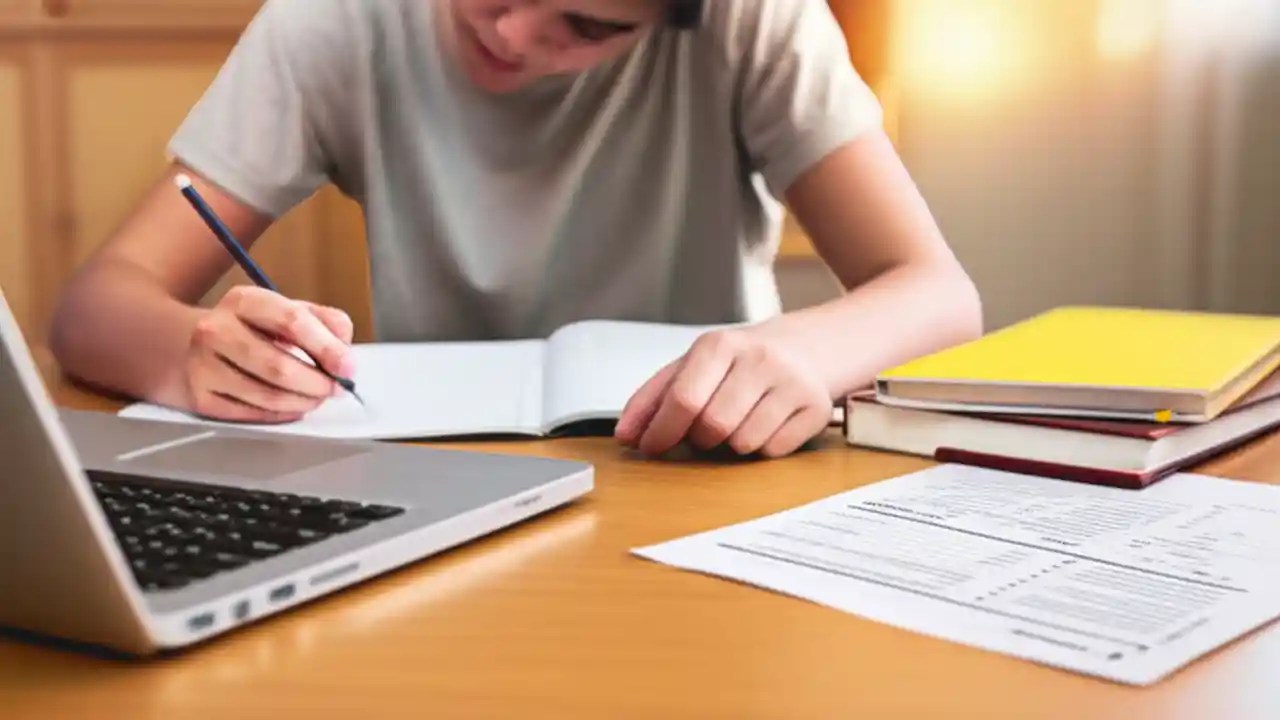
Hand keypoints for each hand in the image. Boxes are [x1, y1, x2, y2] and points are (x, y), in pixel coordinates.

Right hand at [181, 286, 354, 422]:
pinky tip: (292, 406)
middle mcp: (216, 330)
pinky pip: (251, 414)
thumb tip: (345, 353)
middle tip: (336, 389)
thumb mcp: (284, 310)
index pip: (291, 321)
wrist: (183, 343)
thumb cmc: (248, 328)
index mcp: (244, 301)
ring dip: (302, 402)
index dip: (326, 347)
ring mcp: (203, 366)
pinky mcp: (199, 398)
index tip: (348, 367)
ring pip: (266, 395)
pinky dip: (280, 414)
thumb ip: (324, 322)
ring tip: (316, 397)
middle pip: (278, 366)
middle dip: (317, 383)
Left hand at [615, 328, 831, 457]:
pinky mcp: (816, 408)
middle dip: (699, 439)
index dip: (662, 431)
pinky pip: (773, 451)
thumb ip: (656, 396)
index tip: (650, 446)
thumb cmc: (743, 359)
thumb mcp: (696, 363)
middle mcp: (759, 359)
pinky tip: (766, 424)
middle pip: (713, 425)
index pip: (684, 398)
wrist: (811, 345)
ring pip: (744, 443)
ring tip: (738, 421)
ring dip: (730, 444)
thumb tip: (627, 435)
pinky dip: (761, 448)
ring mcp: (791, 383)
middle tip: (703, 430)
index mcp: (720, 344)